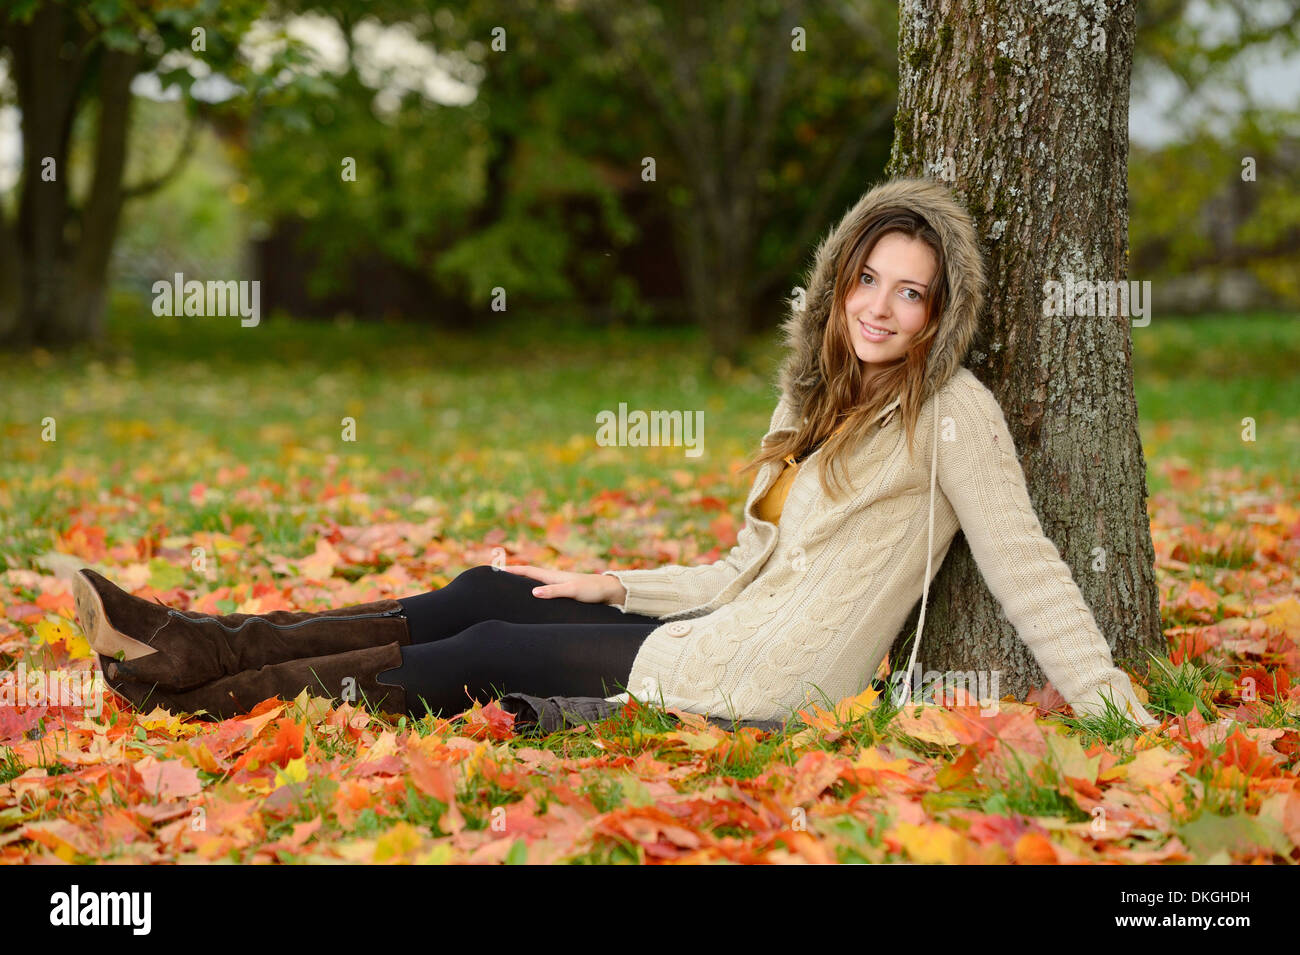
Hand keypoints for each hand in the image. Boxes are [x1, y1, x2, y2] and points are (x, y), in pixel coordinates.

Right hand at [499, 564, 624, 604]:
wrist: (609, 591)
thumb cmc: (592, 590)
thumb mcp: (573, 592)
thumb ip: (554, 591)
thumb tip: (533, 592)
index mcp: (553, 576)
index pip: (527, 571)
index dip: (512, 570)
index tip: (495, 569)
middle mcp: (553, 579)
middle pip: (528, 575)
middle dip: (512, 575)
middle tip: (495, 577)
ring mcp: (558, 585)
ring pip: (535, 582)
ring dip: (521, 583)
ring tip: (507, 588)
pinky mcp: (564, 593)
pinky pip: (543, 590)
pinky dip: (533, 591)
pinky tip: (531, 598)